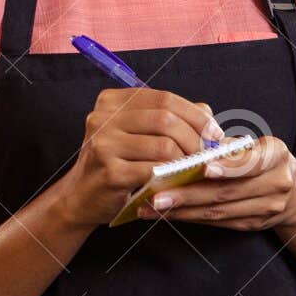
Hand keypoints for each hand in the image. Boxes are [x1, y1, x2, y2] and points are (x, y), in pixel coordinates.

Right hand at [48, 88, 223, 228]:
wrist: (81, 197)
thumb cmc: (117, 164)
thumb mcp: (137, 134)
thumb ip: (169, 119)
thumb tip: (207, 112)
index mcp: (112, 101)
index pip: (164, 98)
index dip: (195, 115)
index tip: (214, 132)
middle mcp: (103, 117)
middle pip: (166, 118)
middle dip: (195, 138)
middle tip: (208, 155)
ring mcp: (103, 144)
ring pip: (164, 146)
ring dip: (187, 161)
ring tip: (192, 170)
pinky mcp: (109, 172)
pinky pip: (155, 171)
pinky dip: (173, 177)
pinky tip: (177, 182)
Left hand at [138, 135, 295, 231]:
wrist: (289, 187)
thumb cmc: (255, 155)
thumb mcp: (248, 142)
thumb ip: (221, 140)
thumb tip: (186, 136)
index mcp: (276, 155)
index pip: (251, 162)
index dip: (227, 167)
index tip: (202, 168)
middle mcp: (277, 184)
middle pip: (228, 191)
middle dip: (189, 194)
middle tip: (157, 195)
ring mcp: (267, 208)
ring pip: (219, 211)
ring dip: (182, 210)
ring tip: (152, 207)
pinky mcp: (253, 224)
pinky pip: (217, 222)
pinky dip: (190, 217)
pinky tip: (166, 214)